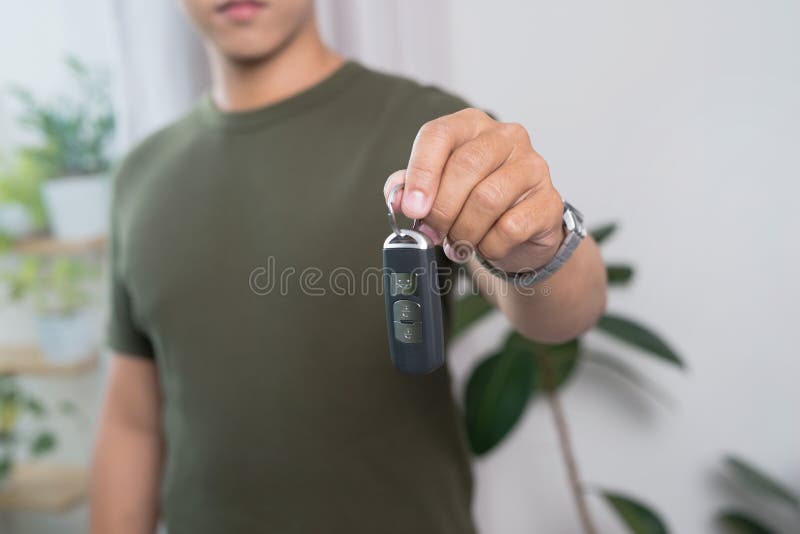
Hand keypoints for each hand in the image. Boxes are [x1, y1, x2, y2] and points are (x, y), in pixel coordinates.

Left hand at [384, 108, 563, 272]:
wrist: (520, 233)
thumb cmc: (472, 203)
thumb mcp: (436, 190)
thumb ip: (411, 189)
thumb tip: (397, 199)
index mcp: (471, 125)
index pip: (439, 135)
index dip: (421, 173)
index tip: (412, 209)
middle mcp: (506, 137)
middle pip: (464, 168)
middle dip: (442, 209)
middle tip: (433, 233)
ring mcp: (533, 166)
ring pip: (487, 199)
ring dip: (464, 231)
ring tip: (459, 241)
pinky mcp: (549, 200)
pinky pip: (510, 227)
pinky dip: (489, 245)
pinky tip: (486, 245)